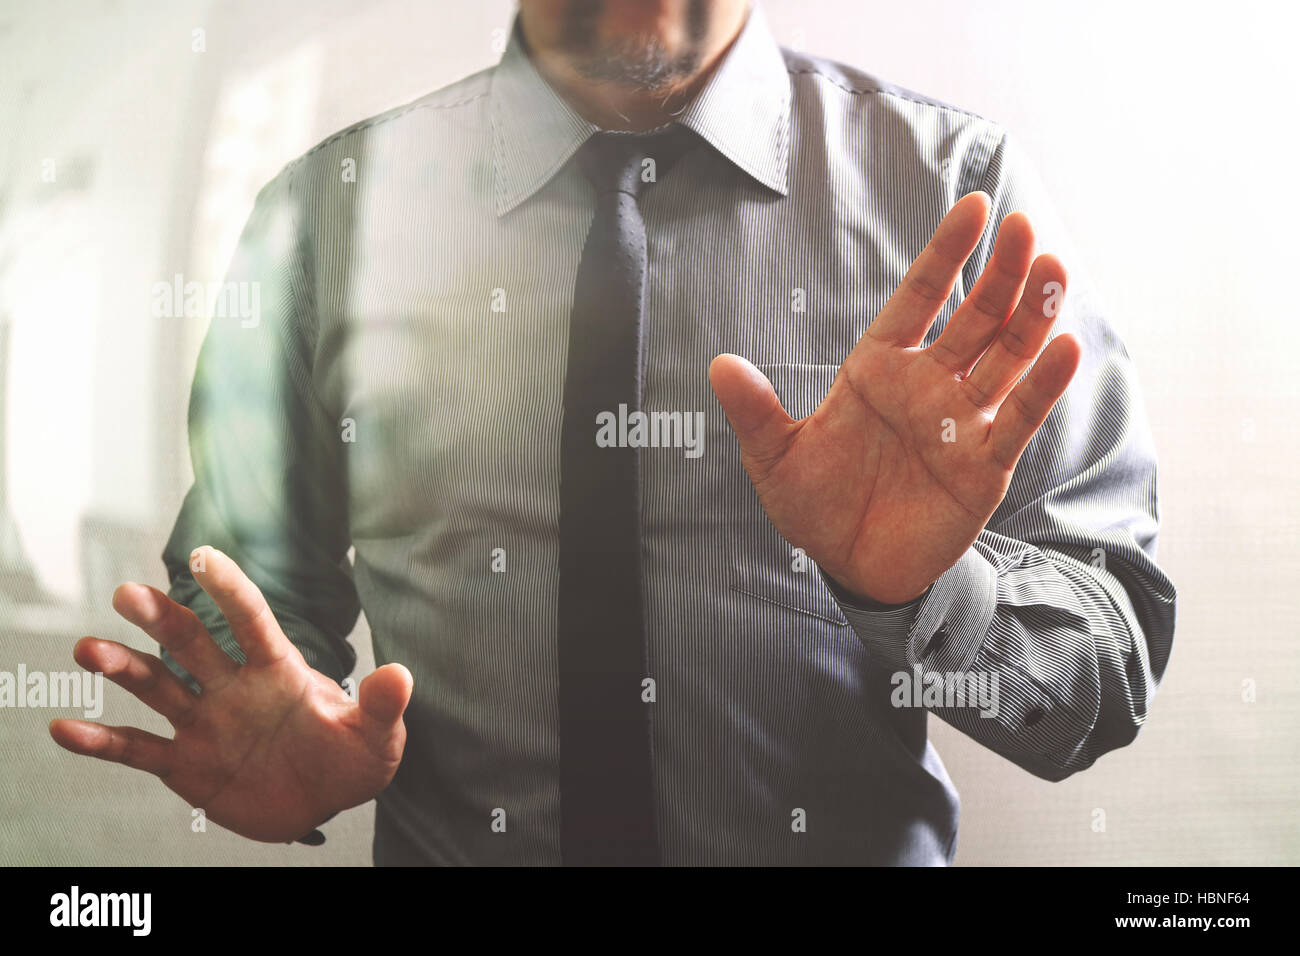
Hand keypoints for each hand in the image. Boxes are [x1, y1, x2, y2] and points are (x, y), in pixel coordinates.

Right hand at [49, 546, 412, 842]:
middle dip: (161, 618)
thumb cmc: (351, 761)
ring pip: (156, 686)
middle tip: (127, 593)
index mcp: (279, 671)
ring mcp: (204, 722)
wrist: (320, 804)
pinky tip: (65, 729)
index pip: (251, 621)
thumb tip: (401, 675)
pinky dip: (100, 741)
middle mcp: (233, 687)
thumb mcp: (376, 739)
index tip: (204, 557)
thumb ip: (382, 707)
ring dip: (123, 667)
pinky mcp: (183, 763)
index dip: (230, 590)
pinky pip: (136, 748)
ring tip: (89, 648)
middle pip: (192, 643)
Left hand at [709, 192, 1081, 604]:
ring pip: (1005, 358)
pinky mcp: (984, 465)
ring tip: (1053, 271)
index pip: (919, 298)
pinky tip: (1066, 348)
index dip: (946, 254)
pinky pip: (1018, 420)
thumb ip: (754, 411)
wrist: (851, 568)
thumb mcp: (774, 457)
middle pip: (974, 318)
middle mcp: (928, 386)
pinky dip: (1043, 387)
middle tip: (1023, 225)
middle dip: (1000, 273)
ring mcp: (961, 422)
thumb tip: (718, 365)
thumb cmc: (815, 505)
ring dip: (1031, 316)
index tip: (974, 208)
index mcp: (878, 368)